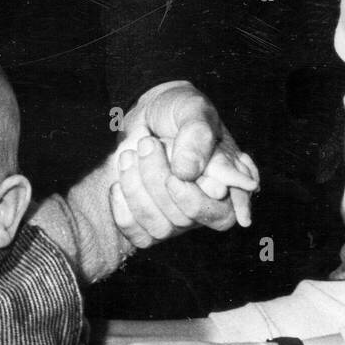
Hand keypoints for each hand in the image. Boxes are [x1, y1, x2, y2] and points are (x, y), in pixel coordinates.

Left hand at [112, 81, 258, 246]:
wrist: (148, 112)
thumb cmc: (178, 109)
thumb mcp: (193, 109)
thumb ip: (197, 135)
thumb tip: (189, 172)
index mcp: (227, 182)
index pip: (221, 215)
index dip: (195, 202)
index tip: (174, 176)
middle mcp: (205, 205)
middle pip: (185, 219)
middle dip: (157, 181)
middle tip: (146, 143)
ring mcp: (178, 217)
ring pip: (160, 228)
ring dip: (137, 192)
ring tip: (128, 155)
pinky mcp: (150, 221)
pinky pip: (138, 234)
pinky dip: (123, 210)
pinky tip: (118, 183)